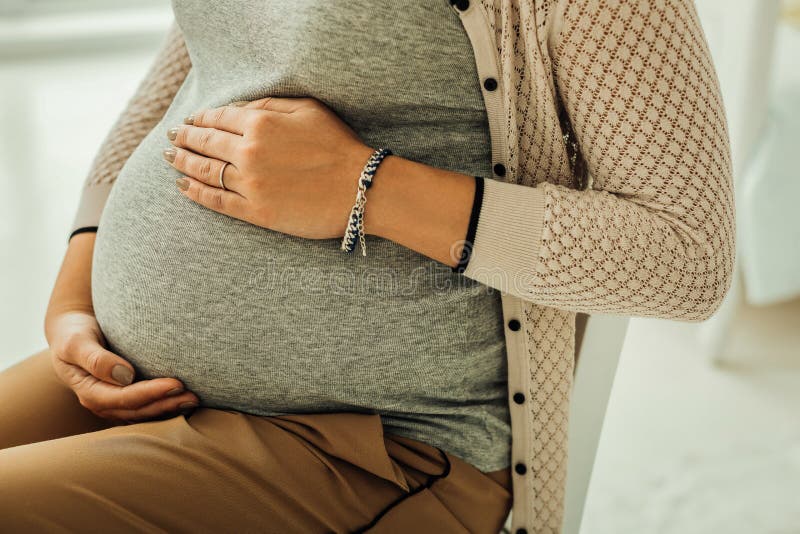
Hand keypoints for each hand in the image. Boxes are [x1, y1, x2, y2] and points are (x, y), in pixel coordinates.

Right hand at [46, 311, 199, 423]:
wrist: (71, 333)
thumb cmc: (74, 333)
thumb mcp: (76, 342)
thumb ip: (96, 359)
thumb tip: (125, 375)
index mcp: (89, 392)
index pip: (124, 398)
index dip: (151, 393)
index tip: (177, 383)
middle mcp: (102, 403)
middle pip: (138, 410)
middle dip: (166, 405)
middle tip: (193, 396)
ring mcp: (114, 404)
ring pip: (144, 413)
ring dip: (169, 409)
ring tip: (194, 400)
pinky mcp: (125, 399)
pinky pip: (147, 408)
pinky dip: (165, 406)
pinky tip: (184, 400)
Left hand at [164, 96, 376, 238]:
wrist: (360, 188)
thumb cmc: (338, 146)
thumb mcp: (309, 109)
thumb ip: (270, 103)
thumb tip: (239, 107)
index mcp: (260, 123)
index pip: (218, 118)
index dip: (200, 119)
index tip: (190, 121)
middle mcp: (249, 152)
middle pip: (205, 143)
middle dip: (184, 138)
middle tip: (172, 138)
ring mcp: (250, 184)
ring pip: (205, 172)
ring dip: (183, 163)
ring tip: (170, 158)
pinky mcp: (256, 211)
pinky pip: (217, 201)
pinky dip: (196, 193)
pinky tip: (184, 187)